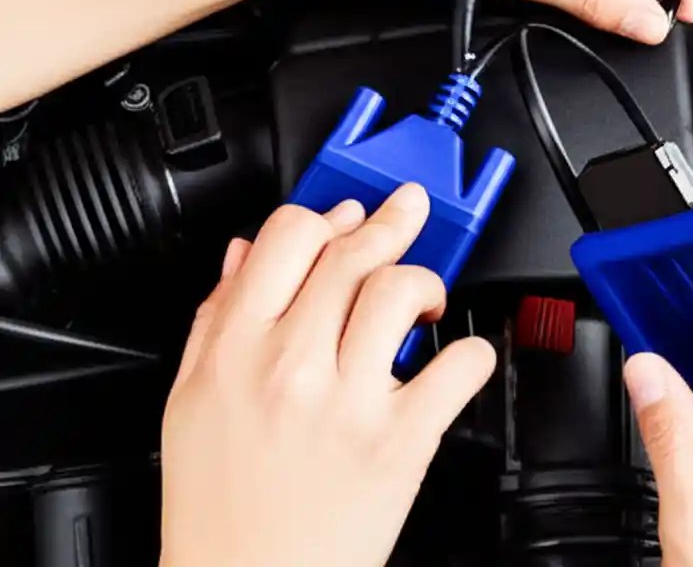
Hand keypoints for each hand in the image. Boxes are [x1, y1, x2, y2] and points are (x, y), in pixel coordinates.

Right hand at [158, 184, 495, 566]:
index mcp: (235, 349)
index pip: (288, 237)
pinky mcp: (401, 440)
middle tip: (409, 219)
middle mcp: (291, 366)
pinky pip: (457, 366)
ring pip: (401, 289)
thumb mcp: (191, 403)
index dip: (329, 215)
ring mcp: (348, 401)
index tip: (351, 214)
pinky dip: (471, 352)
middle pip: (351, 255)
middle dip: (390, 225)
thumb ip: (215, 320)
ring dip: (426, 281)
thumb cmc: (219, 506)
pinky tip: (458, 358)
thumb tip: (243, 254)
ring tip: (426, 301)